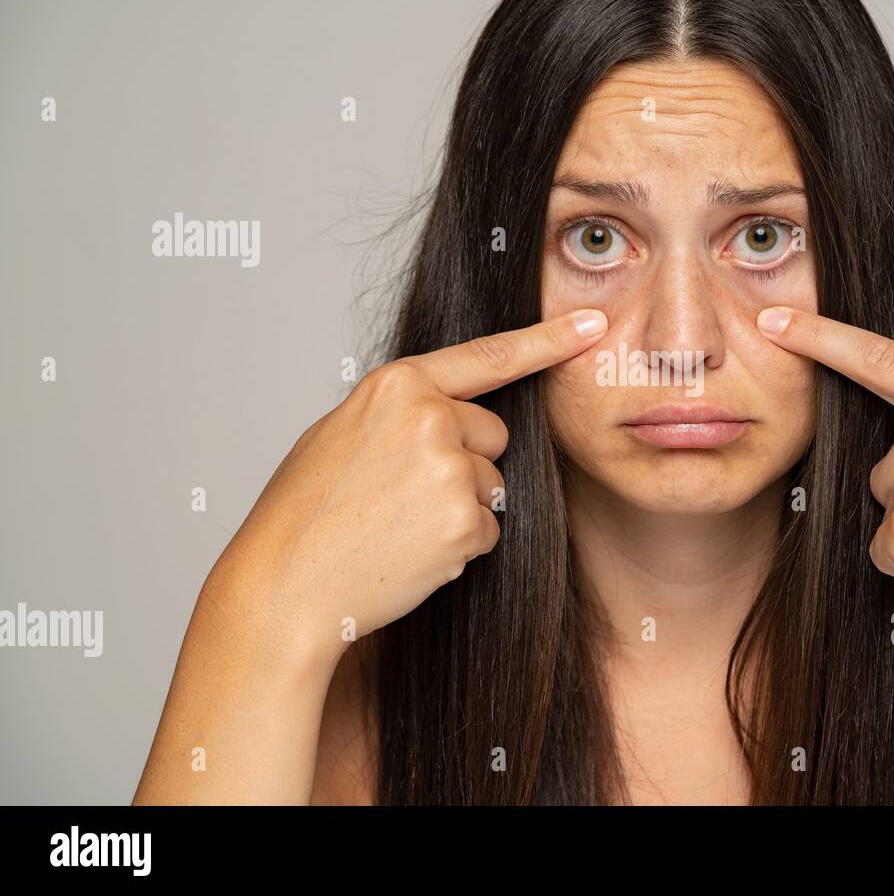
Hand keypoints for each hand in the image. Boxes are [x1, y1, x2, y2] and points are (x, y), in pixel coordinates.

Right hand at [211, 308, 608, 662]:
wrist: (286, 582)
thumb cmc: (306, 510)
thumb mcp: (341, 432)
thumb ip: (401, 411)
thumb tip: (449, 412)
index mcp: (399, 385)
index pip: (489, 356)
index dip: (548, 340)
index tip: (593, 325)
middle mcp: (431, 418)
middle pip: (494, 434)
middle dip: (465, 461)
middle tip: (400, 493)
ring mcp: (451, 470)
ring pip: (492, 484)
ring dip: (459, 507)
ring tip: (396, 524)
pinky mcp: (466, 522)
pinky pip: (488, 528)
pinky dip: (460, 544)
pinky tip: (410, 550)